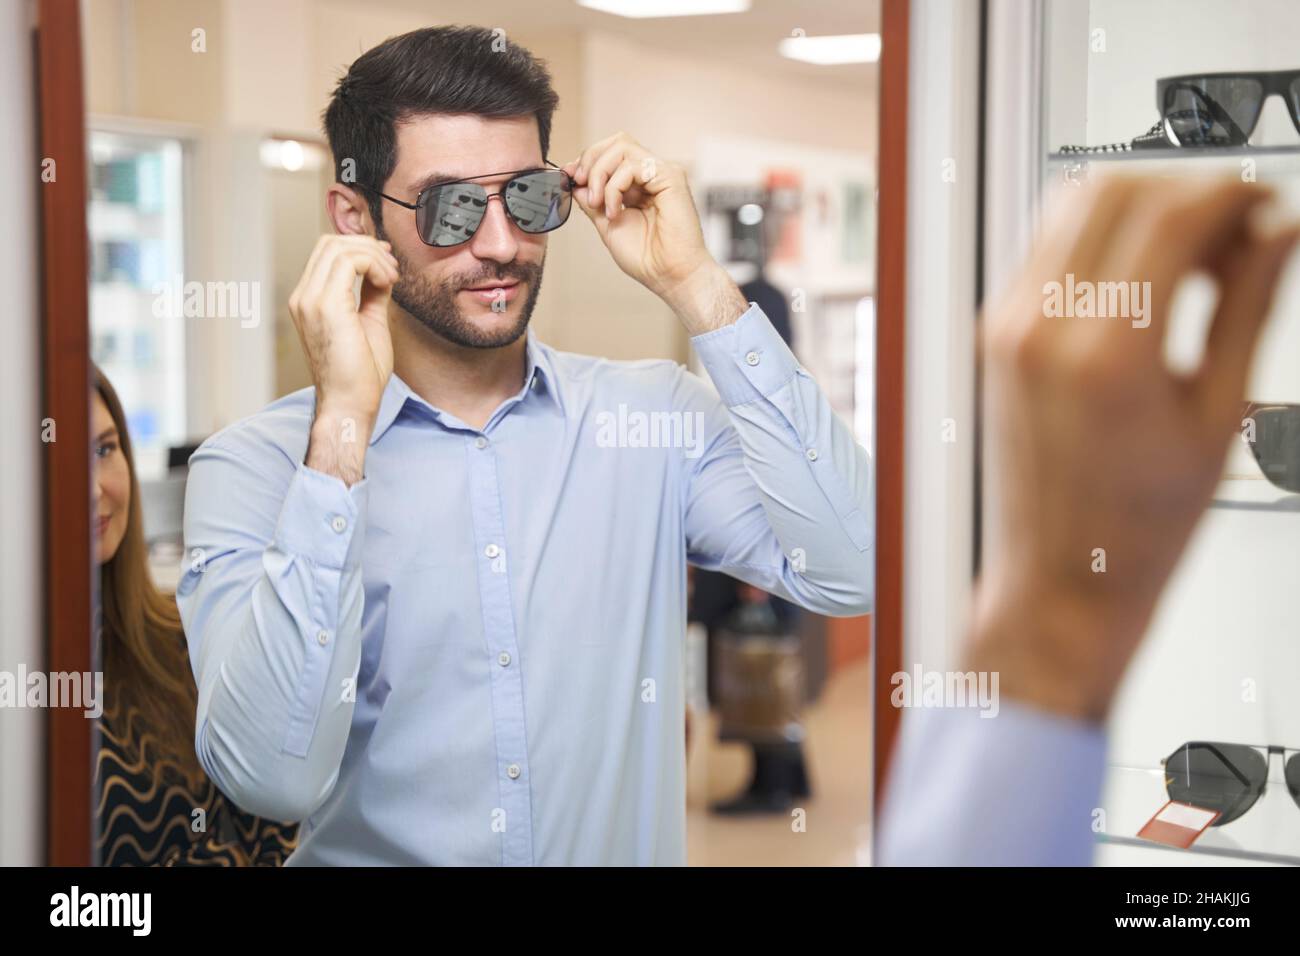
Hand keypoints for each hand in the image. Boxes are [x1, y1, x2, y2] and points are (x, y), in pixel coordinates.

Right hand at [287, 234, 399, 484]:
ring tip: (392, 278)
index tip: (387, 262)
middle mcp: (304, 297)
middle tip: (392, 267)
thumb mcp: (369, 322)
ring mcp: (310, 300)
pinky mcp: (326, 306)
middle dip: (368, 247)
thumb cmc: (360, 374)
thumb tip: (382, 272)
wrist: (351, 404)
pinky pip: (350, 262)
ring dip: (374, 256)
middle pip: (331, 243)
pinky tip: (388, 283)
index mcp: (309, 301)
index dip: (360, 248)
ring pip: (339, 247)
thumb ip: (372, 294)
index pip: (327, 253)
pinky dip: (375, 265)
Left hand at [563, 133, 744, 333]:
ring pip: (622, 147)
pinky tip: (614, 211)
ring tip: (597, 203)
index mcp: (638, 184)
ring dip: (600, 173)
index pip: (610, 153)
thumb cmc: (646, 258)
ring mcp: (662, 173)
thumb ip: (592, 200)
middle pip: (617, 142)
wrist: (670, 276)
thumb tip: (573, 180)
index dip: (586, 160)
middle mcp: (651, 174)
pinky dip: (615, 186)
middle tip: (580, 183)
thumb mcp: (607, 224)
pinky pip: (633, 166)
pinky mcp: (671, 177)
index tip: (569, 176)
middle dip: (590, 159)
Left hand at [966, 175, 1299, 721]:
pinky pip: (1048, 247)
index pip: (1172, 214)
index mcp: (1104, 354)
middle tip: (1241, 230)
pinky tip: (1150, 278)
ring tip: (1199, 258)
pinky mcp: (995, 335)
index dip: (1233, 194)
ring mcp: (1008, 328)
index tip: (1268, 206)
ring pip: (1073, 204)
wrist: (1059, 580)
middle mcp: (1042, 328)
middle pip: (1116, 189)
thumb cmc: (1136, 527)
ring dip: (1143, 205)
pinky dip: (1103, 236)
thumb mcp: (1219, 414)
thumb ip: (1251, 307)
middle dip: (1188, 189)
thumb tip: (1279, 230)